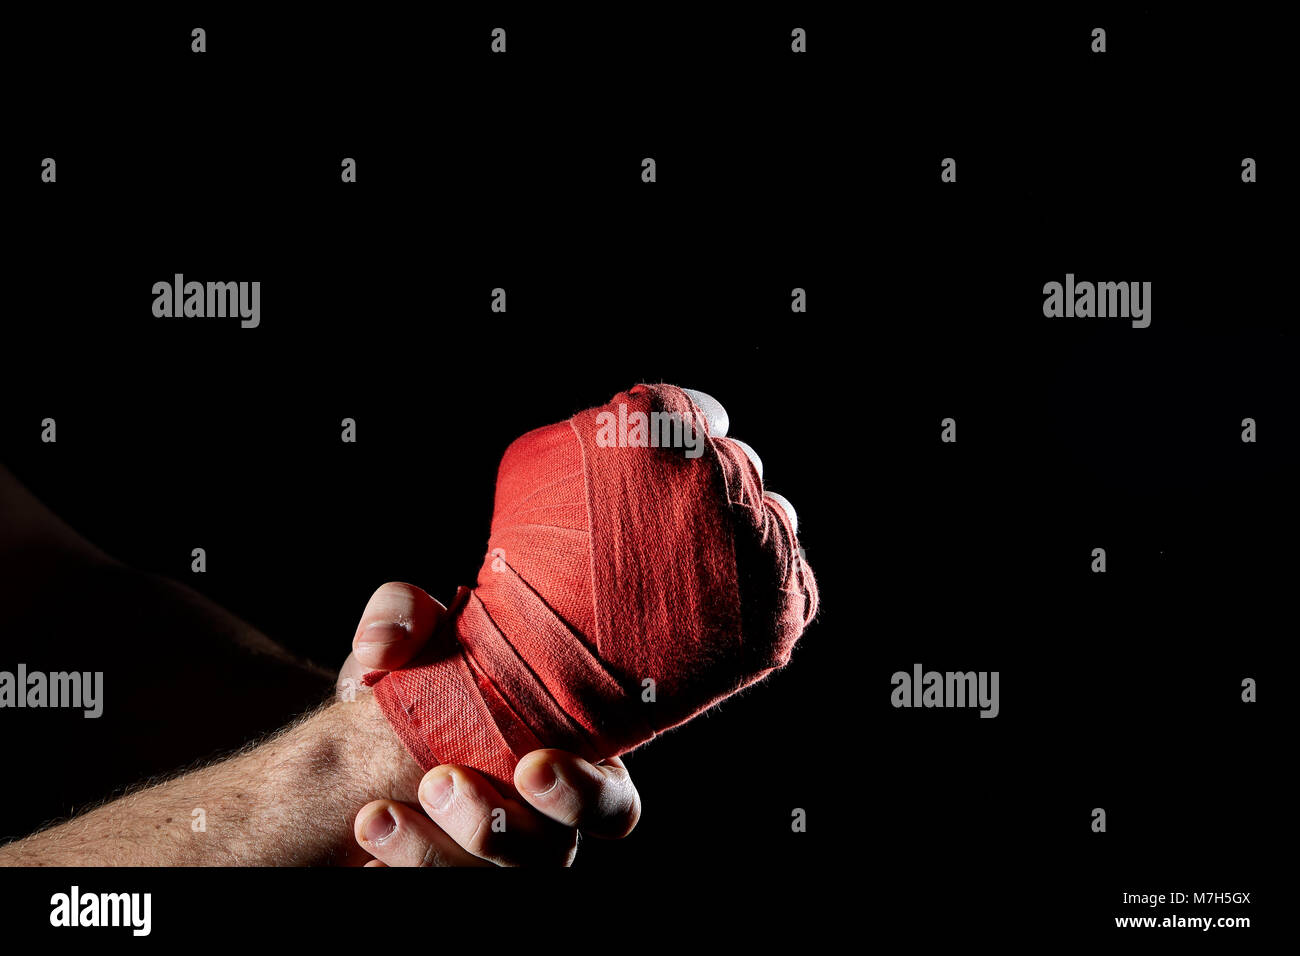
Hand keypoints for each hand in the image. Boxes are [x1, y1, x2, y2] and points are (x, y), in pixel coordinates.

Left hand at [338, 581, 641, 865]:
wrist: (355, 734)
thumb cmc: (417, 673)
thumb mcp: (411, 635)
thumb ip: (404, 615)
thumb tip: (383, 647)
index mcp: (571, 763)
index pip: (612, 804)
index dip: (582, 795)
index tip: (529, 766)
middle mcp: (544, 827)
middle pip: (554, 856)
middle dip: (500, 827)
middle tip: (438, 781)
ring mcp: (497, 863)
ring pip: (489, 882)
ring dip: (432, 855)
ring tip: (374, 817)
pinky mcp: (448, 874)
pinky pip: (433, 892)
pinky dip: (399, 872)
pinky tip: (368, 855)